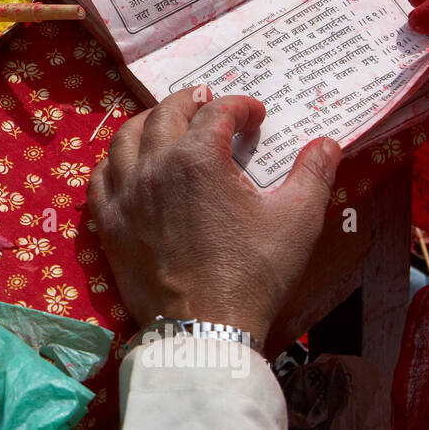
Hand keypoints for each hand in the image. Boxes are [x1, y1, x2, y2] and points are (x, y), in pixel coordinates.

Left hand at [87, 88, 340, 345]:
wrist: (203, 328)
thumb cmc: (253, 273)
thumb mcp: (297, 220)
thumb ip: (313, 174)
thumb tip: (329, 143)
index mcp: (198, 158)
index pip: (217, 111)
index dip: (240, 106)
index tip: (256, 116)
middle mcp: (154, 166)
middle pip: (165, 113)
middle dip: (191, 101)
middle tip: (208, 103)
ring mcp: (124, 194)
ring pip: (125, 138)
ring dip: (148, 122)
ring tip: (165, 123)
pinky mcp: (107, 223)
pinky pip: (100, 177)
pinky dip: (114, 162)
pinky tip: (127, 165)